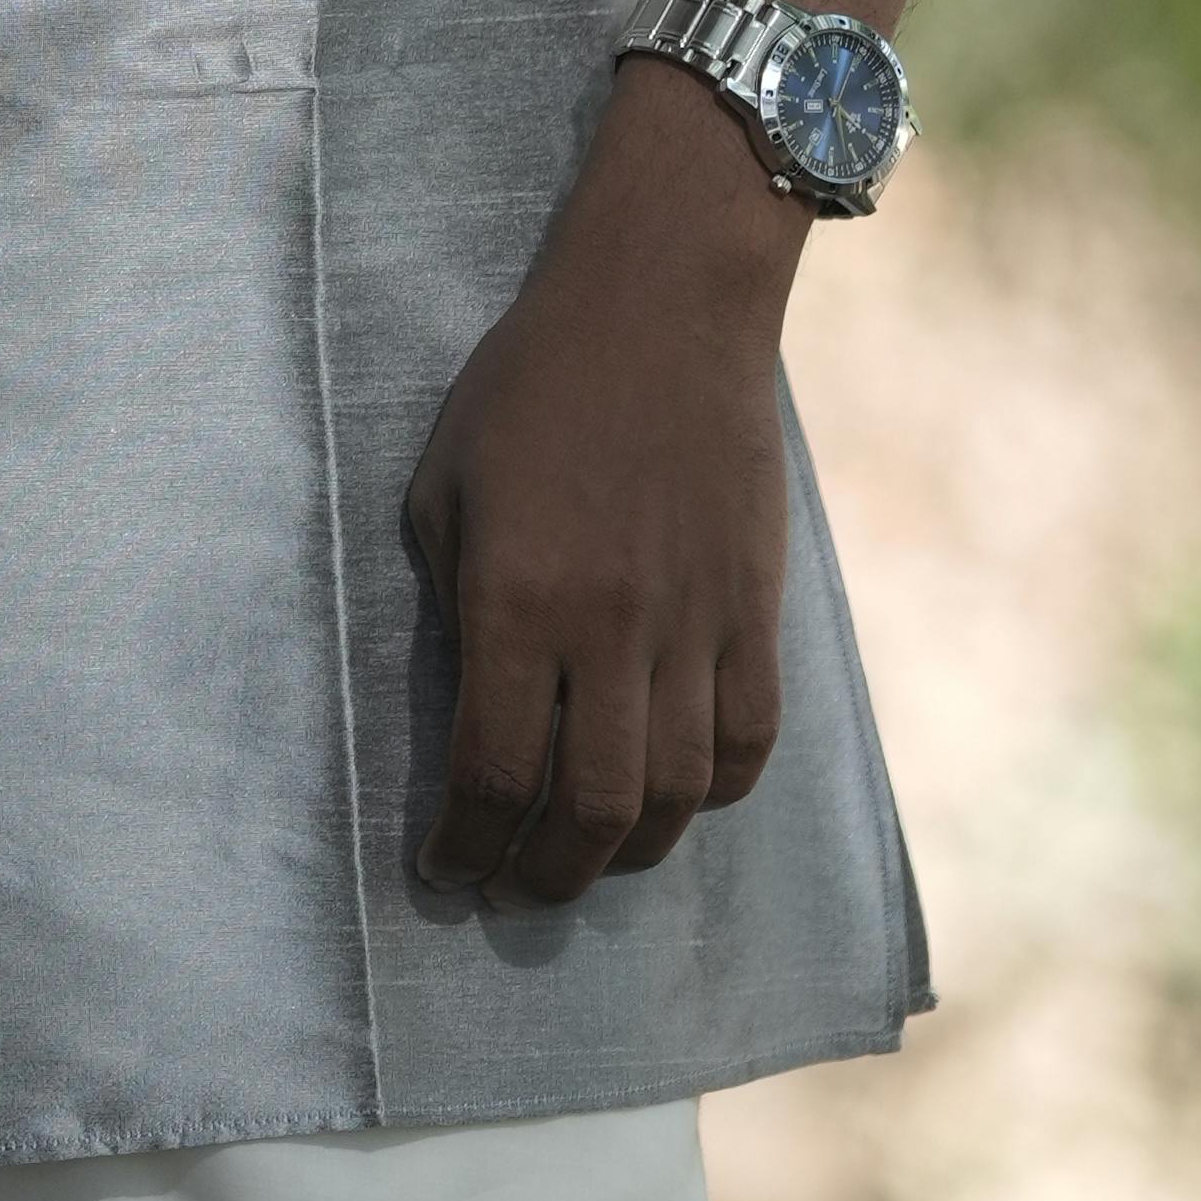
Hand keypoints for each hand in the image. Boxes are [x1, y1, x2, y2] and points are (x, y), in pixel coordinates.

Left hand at [403, 71, 798, 901]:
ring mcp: (696, 624)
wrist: (662, 308)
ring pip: (677, 796)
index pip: (494, 771)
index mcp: (519, 599)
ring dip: (628, 852)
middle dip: (543, 874)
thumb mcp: (445, 485)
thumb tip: (472, 704)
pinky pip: (747, 741)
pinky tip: (677, 804)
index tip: (445, 870)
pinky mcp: (755, 609)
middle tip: (512, 892)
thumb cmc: (530, 386)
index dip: (465, 842)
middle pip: (590, 810)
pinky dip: (713, 794)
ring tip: (586, 863)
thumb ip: (455, 602)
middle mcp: (612, 629)